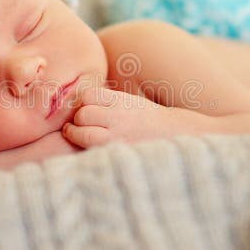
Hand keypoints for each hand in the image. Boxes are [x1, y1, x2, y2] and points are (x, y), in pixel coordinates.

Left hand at [61, 87, 177, 148]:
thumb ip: (106, 101)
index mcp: (121, 101)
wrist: (173, 134)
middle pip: (83, 115)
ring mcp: (118, 137)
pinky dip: (85, 148)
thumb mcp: (128, 101)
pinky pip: (92, 151)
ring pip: (84, 134)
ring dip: (76, 135)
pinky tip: (87, 147)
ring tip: (78, 135)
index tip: (84, 108)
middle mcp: (119, 117)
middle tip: (79, 124)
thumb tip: (76, 102)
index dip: (82, 102)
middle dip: (77, 120)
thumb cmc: (145, 118)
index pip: (88, 96)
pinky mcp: (118, 153)